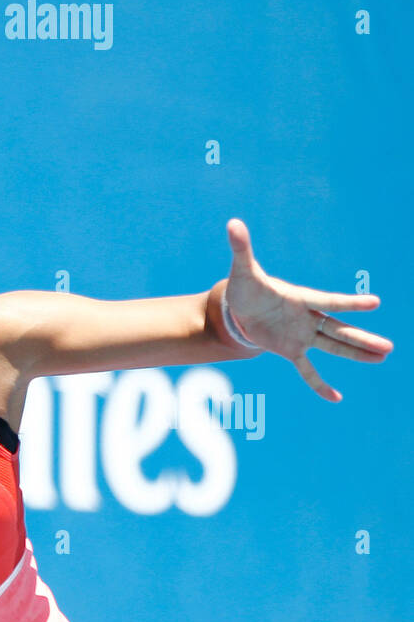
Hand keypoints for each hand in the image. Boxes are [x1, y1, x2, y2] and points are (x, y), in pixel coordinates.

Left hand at [223, 218, 392, 401]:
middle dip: (361, 338)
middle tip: (389, 347)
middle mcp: (308, 318)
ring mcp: (302, 335)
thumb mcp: (242, 271)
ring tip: (382, 357)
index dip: (349, 303)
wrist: (240, 308)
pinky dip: (318, 383)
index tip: (375, 303)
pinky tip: (335, 398)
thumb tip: (232, 223)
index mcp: (302, 299)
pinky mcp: (291, 350)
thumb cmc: (247, 287)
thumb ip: (241, 249)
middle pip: (339, 330)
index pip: (329, 301)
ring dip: (356, 353)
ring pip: (333, 346)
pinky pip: (307, 369)